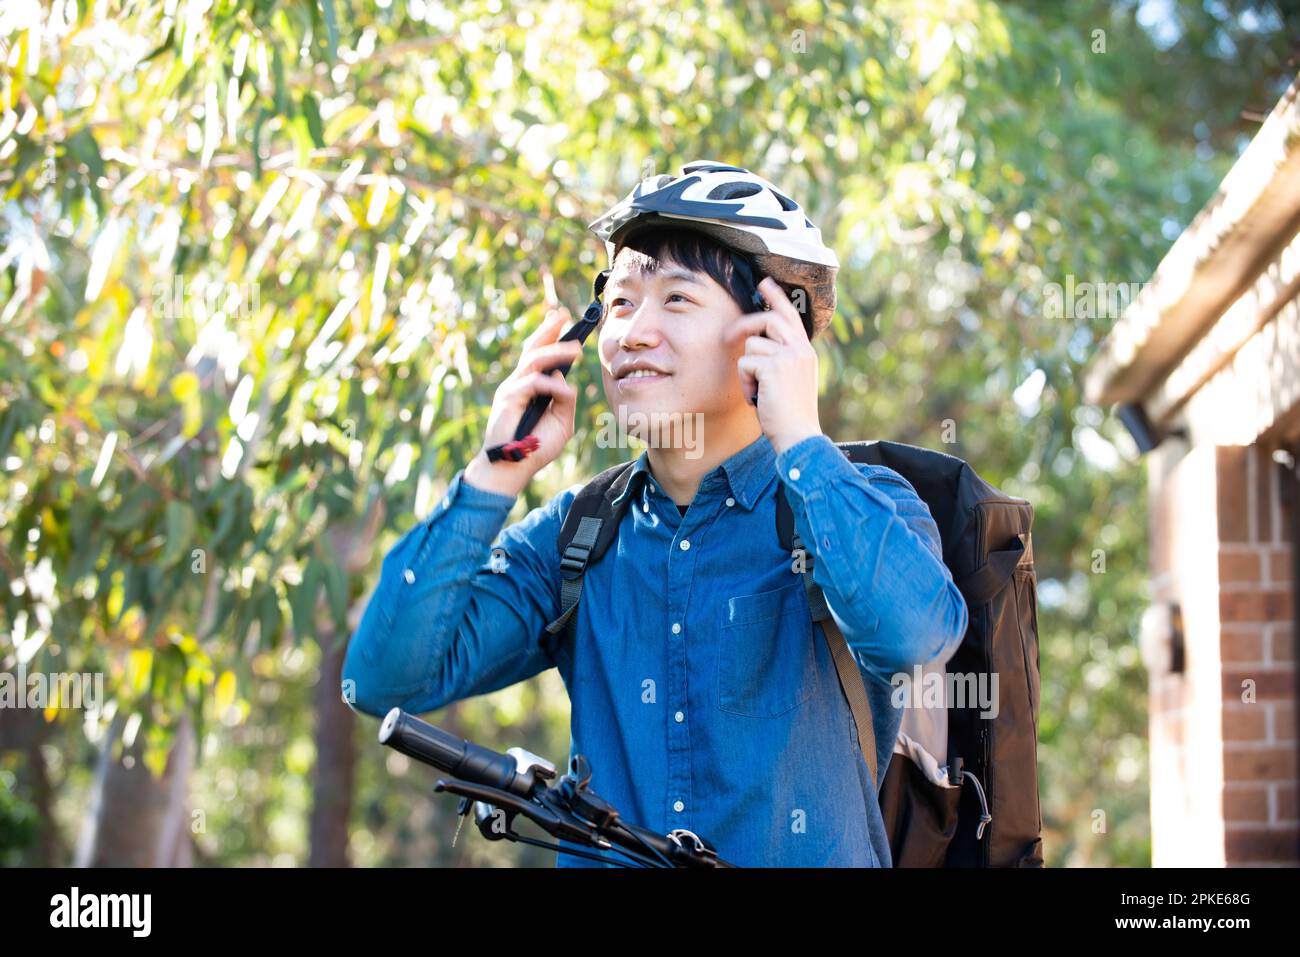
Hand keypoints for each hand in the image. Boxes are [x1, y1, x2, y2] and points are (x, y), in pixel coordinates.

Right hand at [467, 306, 582, 495]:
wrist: (511, 469)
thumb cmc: (535, 448)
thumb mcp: (562, 422)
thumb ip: (565, 400)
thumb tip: (563, 377)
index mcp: (529, 387)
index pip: (539, 355)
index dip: (550, 336)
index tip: (563, 319)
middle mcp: (518, 383)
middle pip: (532, 348)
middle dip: (548, 329)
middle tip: (562, 314)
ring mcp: (511, 390)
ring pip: (533, 361)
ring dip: (556, 351)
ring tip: (576, 348)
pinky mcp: (508, 400)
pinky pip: (532, 384)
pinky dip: (550, 385)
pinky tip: (562, 389)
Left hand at [724, 277, 822, 453]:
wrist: (798, 436)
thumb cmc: (789, 415)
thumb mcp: (791, 381)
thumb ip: (782, 359)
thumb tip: (756, 345)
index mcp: (805, 352)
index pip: (791, 315)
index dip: (776, 297)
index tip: (764, 283)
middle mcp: (800, 349)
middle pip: (769, 319)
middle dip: (745, 325)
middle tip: (727, 335)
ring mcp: (788, 356)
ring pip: (751, 345)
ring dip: (747, 370)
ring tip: (757, 391)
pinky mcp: (774, 366)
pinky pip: (745, 363)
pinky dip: (745, 383)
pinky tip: (755, 398)